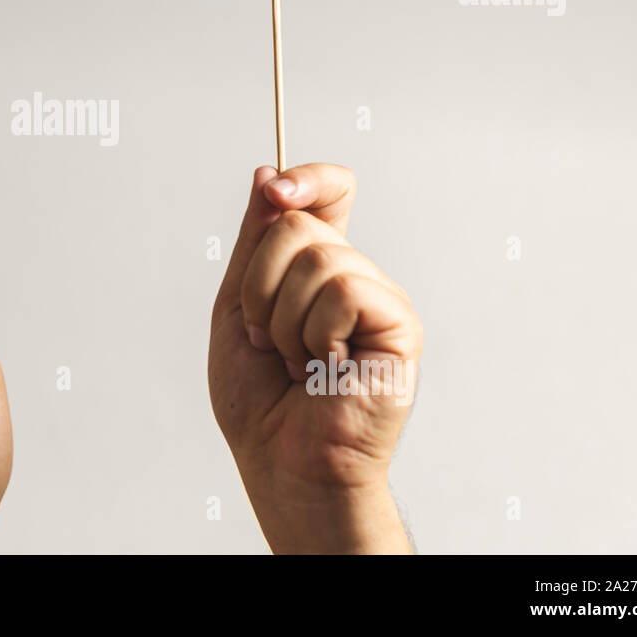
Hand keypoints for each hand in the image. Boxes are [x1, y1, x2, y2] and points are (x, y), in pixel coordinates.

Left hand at [209, 164, 422, 552]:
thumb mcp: (236, 306)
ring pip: (317, 257)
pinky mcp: (400, 327)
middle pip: (300, 223)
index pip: (331, 191)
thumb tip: (268, 174)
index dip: (306, 178)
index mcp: (318, 267)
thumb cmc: (259, 398)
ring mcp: (380, 299)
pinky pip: (345, 290)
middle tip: (266, 337)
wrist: (280, 461)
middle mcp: (355, 276)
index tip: (276, 191)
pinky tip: (323, 366)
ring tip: (293, 359)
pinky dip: (315, 332)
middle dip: (258, 285)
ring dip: (280, 319)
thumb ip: (255, 242)